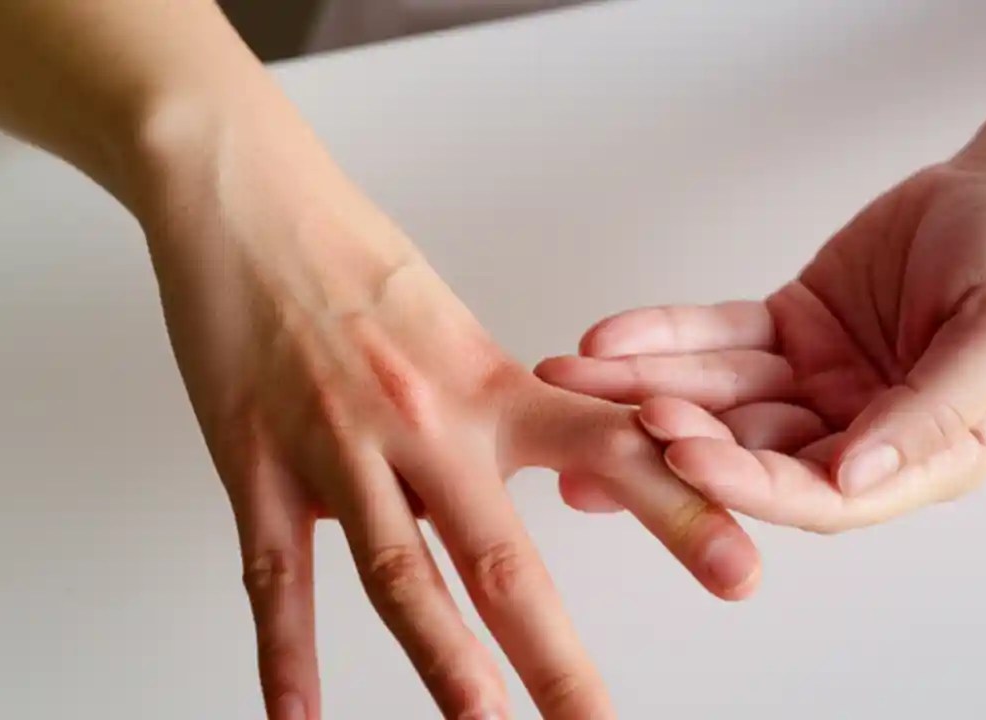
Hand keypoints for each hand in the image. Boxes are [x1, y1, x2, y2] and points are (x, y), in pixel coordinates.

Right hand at [142, 130, 758, 718]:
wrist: (248, 202)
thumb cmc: (357, 260)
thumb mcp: (456, 330)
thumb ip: (502, 410)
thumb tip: (549, 472)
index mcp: (487, 386)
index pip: (606, 451)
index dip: (678, 512)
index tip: (737, 571)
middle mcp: (424, 422)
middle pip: (499, 555)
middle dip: (554, 656)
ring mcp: (339, 448)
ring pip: (396, 572)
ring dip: (441, 661)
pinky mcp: (258, 466)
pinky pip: (275, 575)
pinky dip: (286, 656)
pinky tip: (300, 718)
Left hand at [538, 159, 985, 533]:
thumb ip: (935, 412)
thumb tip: (853, 479)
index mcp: (920, 456)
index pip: (822, 491)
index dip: (750, 482)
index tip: (684, 458)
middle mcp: (856, 431)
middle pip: (751, 450)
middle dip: (674, 438)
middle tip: (603, 424)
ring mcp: (814, 384)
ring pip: (715, 396)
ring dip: (641, 389)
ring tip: (572, 378)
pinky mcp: (783, 332)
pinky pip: (713, 337)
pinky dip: (661, 337)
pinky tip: (603, 339)